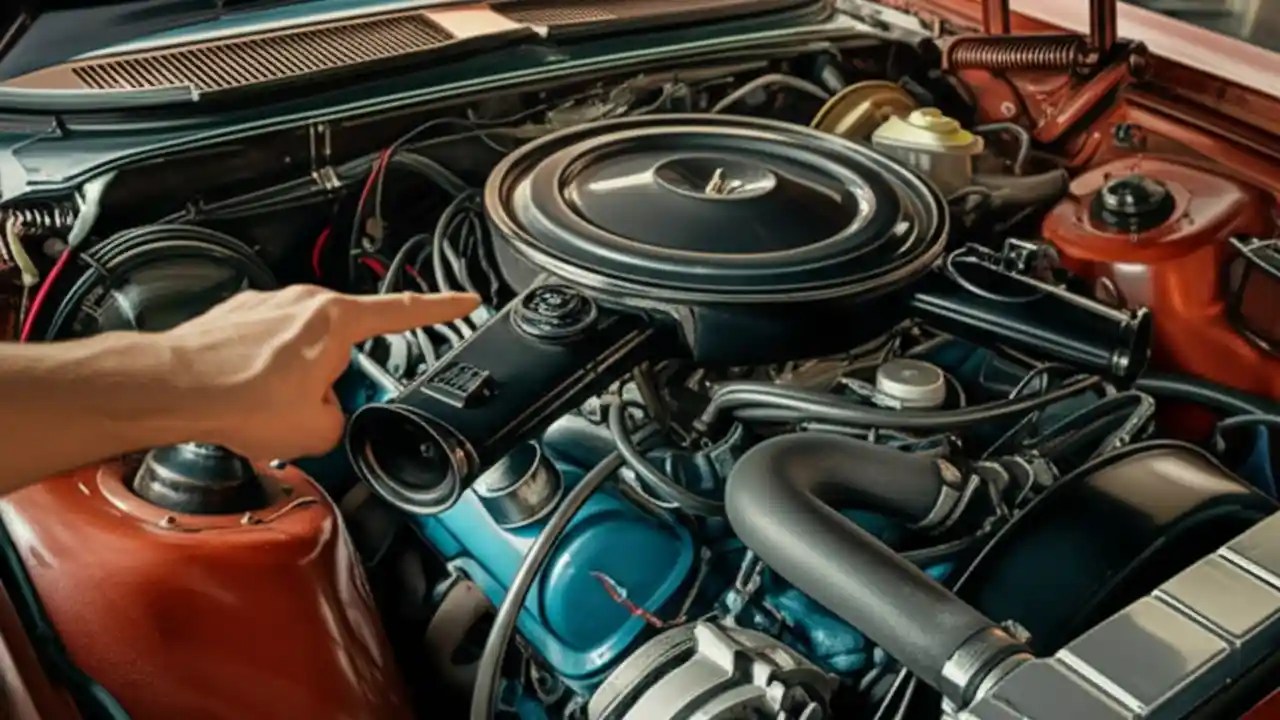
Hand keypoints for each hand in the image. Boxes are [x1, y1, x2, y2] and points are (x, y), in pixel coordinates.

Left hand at [161, 285, 478, 460]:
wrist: (170, 388)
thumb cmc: (236, 398)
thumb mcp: (316, 432)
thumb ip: (340, 422)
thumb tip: (327, 418)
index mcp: (337, 321)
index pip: (405, 312)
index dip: (441, 308)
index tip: (464, 300)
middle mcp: (304, 303)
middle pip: (343, 345)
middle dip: (333, 381)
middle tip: (308, 410)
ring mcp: (268, 306)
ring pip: (301, 352)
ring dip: (291, 381)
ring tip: (263, 408)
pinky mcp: (235, 317)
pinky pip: (265, 350)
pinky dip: (259, 375)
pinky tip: (241, 397)